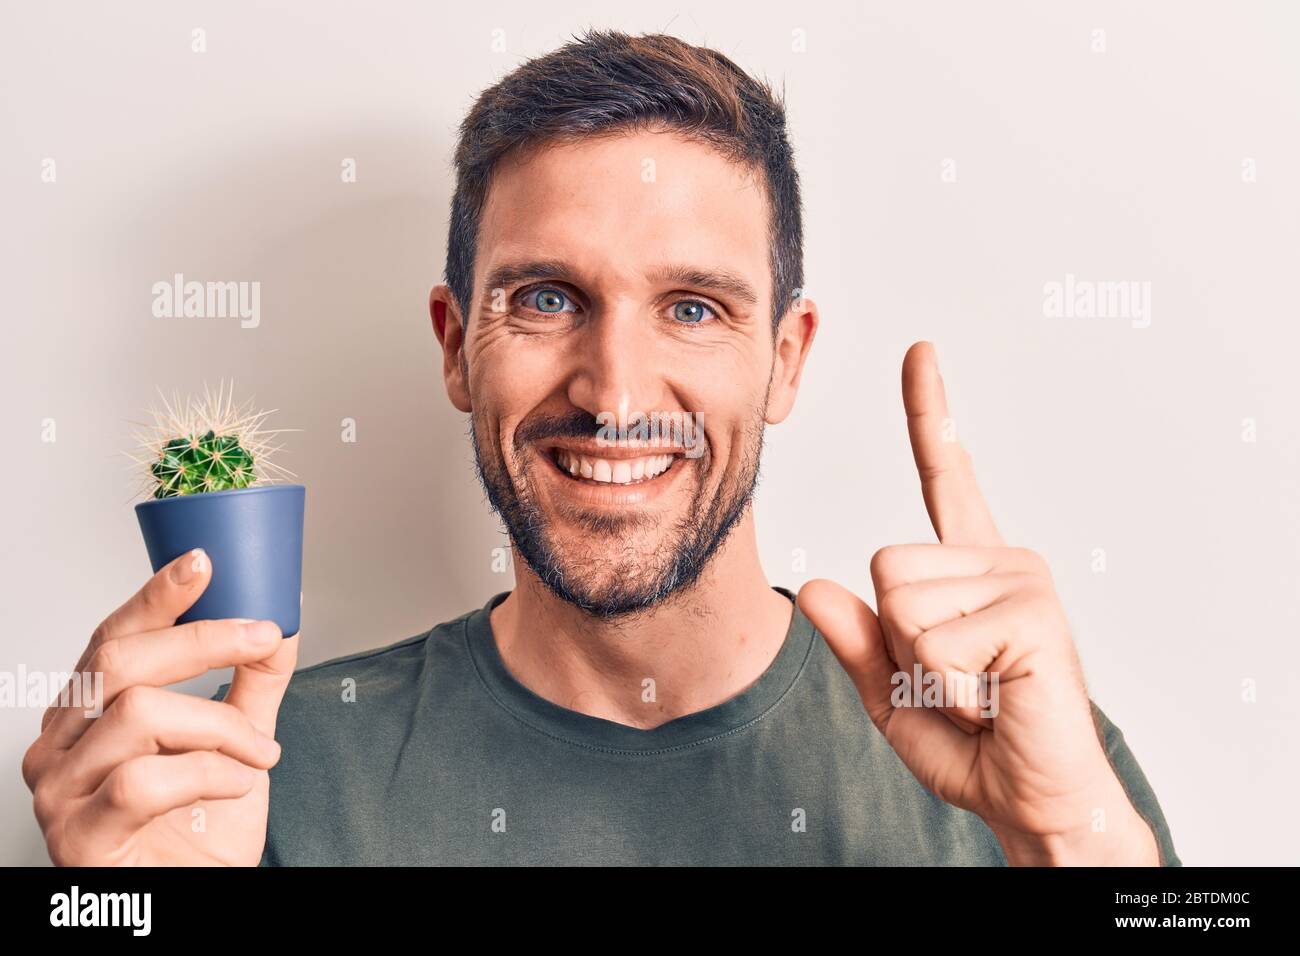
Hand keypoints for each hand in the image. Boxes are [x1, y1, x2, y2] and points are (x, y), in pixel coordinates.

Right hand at [22, 550, 296, 865]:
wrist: (196, 900)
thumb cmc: (200, 830)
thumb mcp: (236, 743)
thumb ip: (252, 686)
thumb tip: (280, 626)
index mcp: (87, 714)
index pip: (112, 638)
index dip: (156, 597)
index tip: (201, 561)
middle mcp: (60, 746)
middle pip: (120, 662)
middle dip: (205, 640)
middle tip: (265, 638)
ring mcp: (60, 792)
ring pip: (139, 715)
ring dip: (221, 726)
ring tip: (259, 752)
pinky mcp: (78, 837)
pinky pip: (144, 780)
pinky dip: (209, 773)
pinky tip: (237, 783)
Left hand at [798, 341, 1158, 864]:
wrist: (1033, 800)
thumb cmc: (974, 742)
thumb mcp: (892, 691)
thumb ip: (857, 641)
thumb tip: (819, 586)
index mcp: (970, 568)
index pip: (944, 473)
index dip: (930, 413)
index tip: (921, 351)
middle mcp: (1002, 557)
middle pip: (883, 565)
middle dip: (899, 641)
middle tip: (958, 680)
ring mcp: (1022, 578)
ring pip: (900, 600)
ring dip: (923, 667)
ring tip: (978, 690)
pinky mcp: (1033, 611)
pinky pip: (932, 638)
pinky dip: (946, 687)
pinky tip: (994, 699)